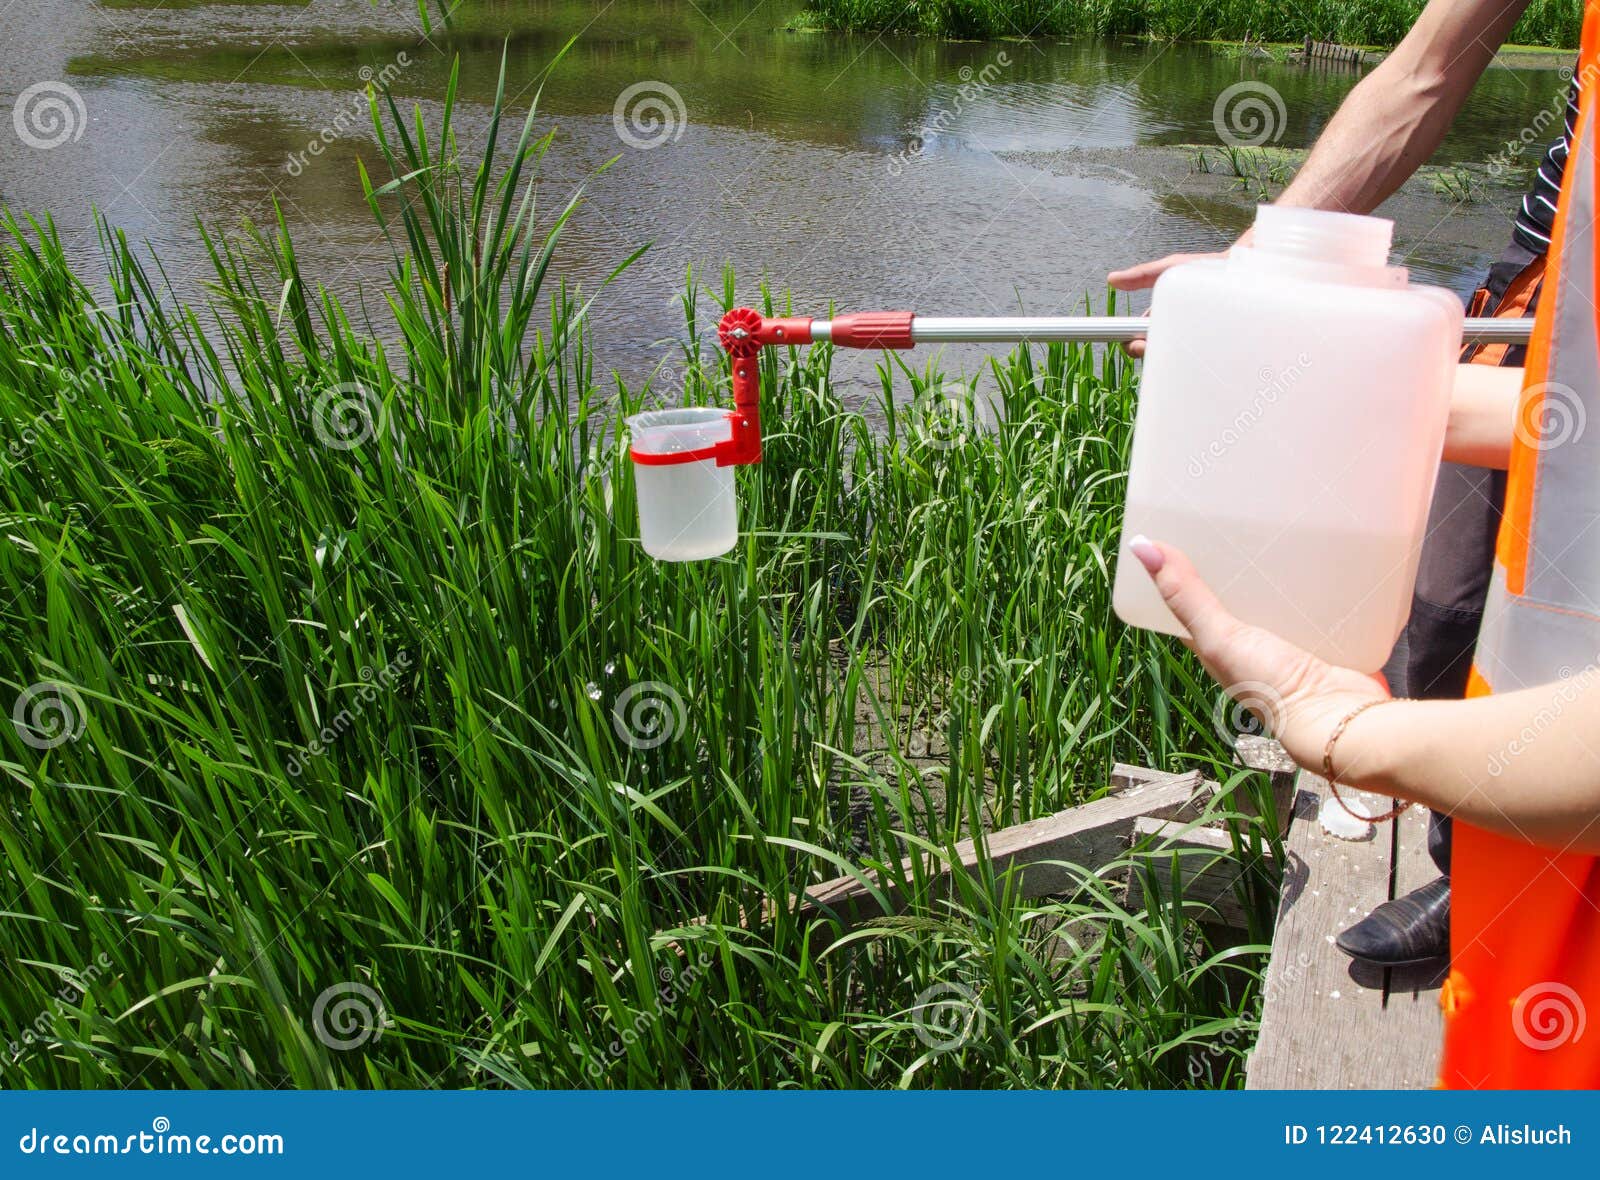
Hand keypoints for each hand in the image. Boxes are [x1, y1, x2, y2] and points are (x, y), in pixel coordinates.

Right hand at [1106, 242, 1239, 357]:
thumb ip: (1142, 275)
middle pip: (1157, 355)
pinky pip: (1207, 364)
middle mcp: (1179, 336)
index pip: (1140, 342)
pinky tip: (1202, 357)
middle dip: (1151, 353)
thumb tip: (1112, 279)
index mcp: (1164, 322)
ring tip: (1181, 347)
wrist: (1245, 267)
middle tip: (1155, 345)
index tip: (1135, 343)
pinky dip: (1202, 364)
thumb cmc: (1206, 268)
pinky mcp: (1220, 349)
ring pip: (1181, 363)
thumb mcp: (1171, 269)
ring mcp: (1199, 344)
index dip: (1133, 346)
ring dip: (1176, 360)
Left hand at [1126, 536, 1388, 771]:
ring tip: (1277, 525)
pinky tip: (1320, 557)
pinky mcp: (1326, 636)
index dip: (1182, 570)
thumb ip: (1185, 595)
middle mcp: (1250, 644)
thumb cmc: (1273, 689)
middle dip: (1236, 561)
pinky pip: (1317, 602)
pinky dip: (1316, 582)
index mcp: (1218, 646)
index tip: (1180, 531)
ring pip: (1277, 595)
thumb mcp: (1220, 637)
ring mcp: (1289, 640)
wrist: (1339, 719)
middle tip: (1234, 517)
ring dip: (1278, 569)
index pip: (1191, 602)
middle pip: (1237, 594)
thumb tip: (1140, 546)